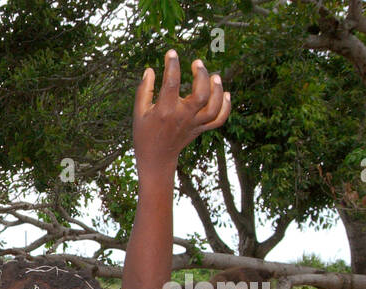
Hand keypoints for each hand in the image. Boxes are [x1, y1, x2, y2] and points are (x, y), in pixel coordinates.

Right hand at [133, 51, 229, 170]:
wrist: (156, 158)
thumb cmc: (145, 133)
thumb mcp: (139, 113)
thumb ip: (144, 91)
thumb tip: (150, 70)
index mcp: (164, 111)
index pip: (171, 83)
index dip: (172, 65)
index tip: (171, 53)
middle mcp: (182, 117)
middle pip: (200, 94)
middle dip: (201, 75)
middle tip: (197, 63)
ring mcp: (194, 124)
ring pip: (213, 107)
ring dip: (217, 89)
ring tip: (214, 76)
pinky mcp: (201, 129)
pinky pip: (219, 119)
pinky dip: (226, 106)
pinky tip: (226, 93)